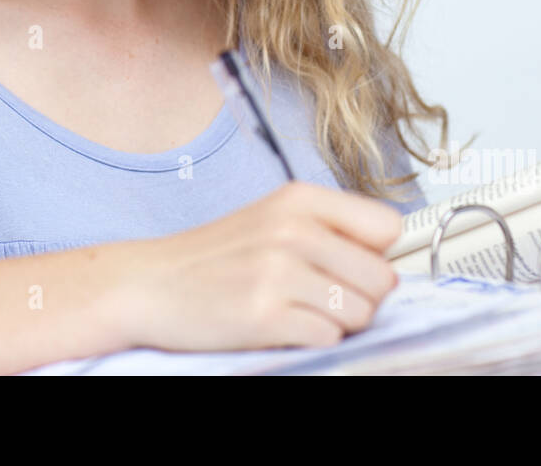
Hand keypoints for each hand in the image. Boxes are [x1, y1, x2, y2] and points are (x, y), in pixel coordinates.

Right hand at [112, 181, 403, 351]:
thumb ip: (330, 230)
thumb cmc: (216, 257)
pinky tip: (281, 326)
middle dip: (360, 298)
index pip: (387, 226)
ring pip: (360, 313)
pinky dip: (311, 340)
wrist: (150, 284)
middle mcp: (293, 229)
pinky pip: (327, 338)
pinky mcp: (264, 315)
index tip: (354, 266)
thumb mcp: (273, 219)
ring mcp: (278, 272)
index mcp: (301, 199)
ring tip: (298, 311)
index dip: (376, 254)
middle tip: (321, 298)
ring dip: (337, 323)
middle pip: (382, 279)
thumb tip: (390, 265)